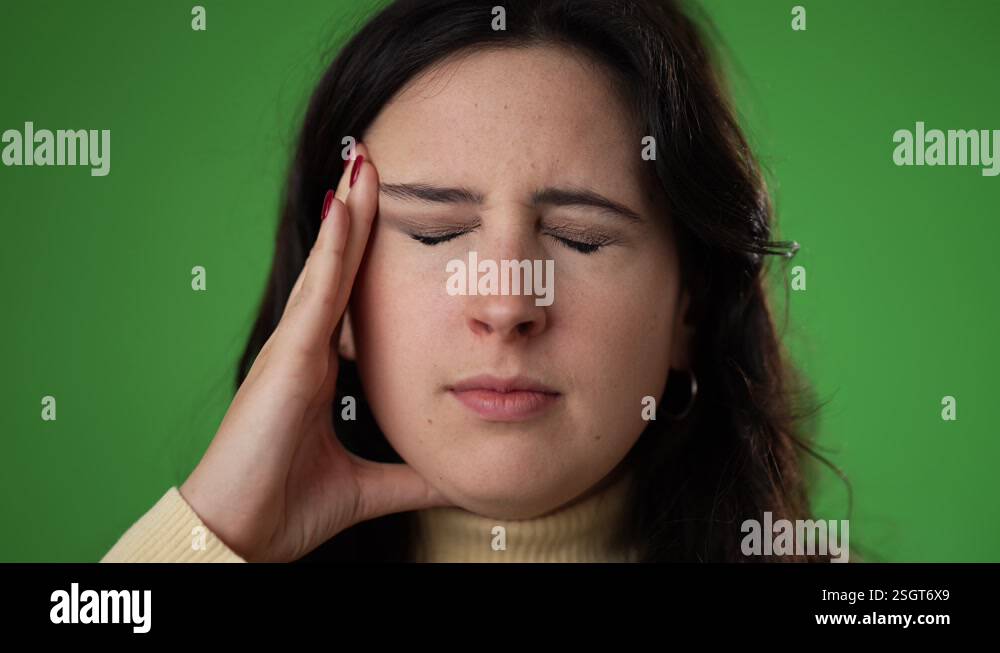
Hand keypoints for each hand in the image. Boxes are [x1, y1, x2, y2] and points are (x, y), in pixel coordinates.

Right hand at [179, 143, 451, 561]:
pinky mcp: (287, 358)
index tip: (387, 213)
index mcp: (322, 370)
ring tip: (365, 166)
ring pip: (328, 269)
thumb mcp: (371, 485)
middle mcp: (307, 350)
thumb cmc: (288, 507)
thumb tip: (456, 476)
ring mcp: (294, 349)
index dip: (368, 254)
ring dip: (347, 215)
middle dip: (357, 217)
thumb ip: (412, 475)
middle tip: (375, 166)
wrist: (244, 537)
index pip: (352, 298)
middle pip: (339, 270)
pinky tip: (344, 209)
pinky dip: (331, 251)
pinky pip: (317, 295)